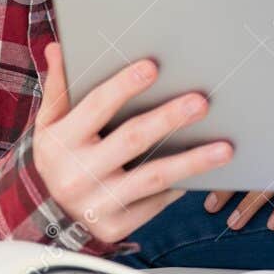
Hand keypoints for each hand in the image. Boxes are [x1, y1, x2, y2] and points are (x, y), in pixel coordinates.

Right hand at [32, 42, 232, 243]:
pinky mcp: (115, 226)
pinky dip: (181, 185)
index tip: (152, 67)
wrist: (48, 216)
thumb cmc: (59, 156)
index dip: (123, 86)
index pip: (96, 107)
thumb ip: (58, 87)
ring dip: (193, 161)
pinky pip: (156, 202)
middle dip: (169, 118)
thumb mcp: (49, 123)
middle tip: (201, 102)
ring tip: (225, 148)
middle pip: (132, 139)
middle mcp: (76, 174)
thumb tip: (57, 47)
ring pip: (153, 177)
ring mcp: (96, 204)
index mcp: (59, 142)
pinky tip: (206, 172)